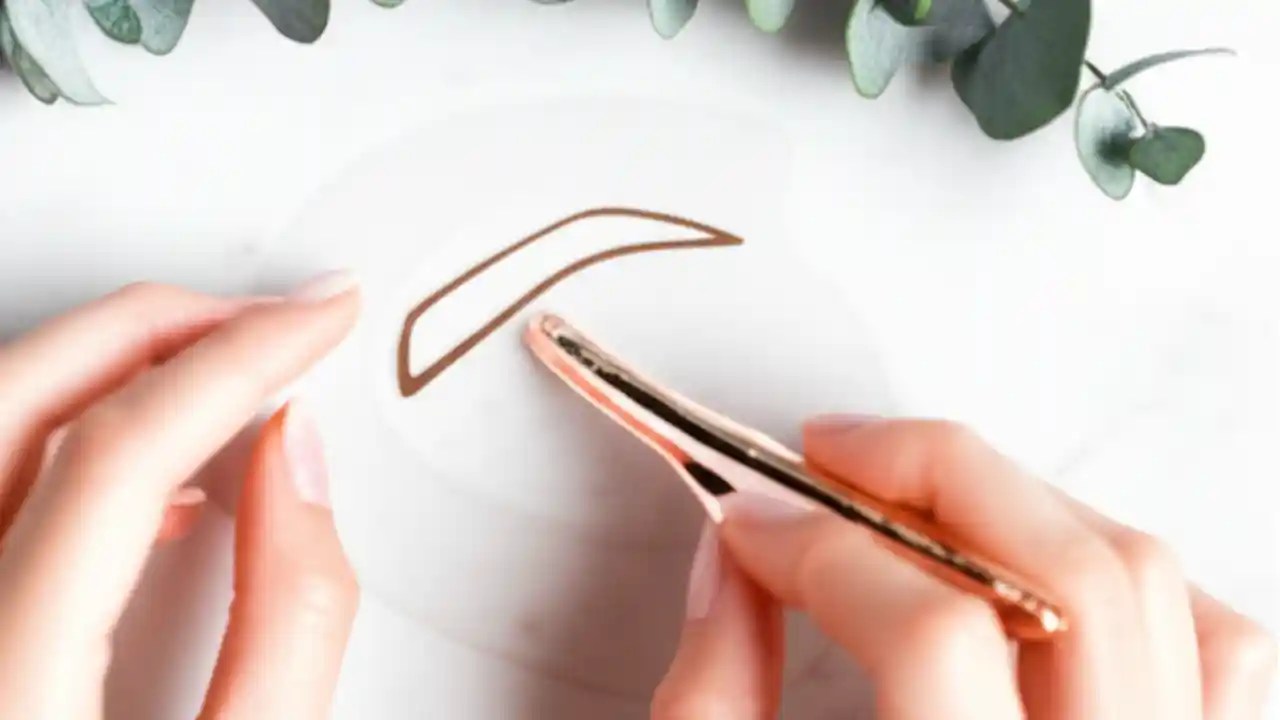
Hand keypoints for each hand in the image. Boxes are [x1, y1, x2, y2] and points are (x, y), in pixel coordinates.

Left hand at [0, 275, 361, 718]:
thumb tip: (297, 466)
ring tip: (226, 368)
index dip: (240, 360)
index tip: (317, 320)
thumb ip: (287, 625)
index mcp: (7, 673)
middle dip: (169, 327)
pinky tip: (159, 477)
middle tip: (270, 318)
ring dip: (117, 364)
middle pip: (29, 393)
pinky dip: (78, 437)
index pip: (123, 449)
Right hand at [653, 417, 1277, 718]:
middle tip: (832, 458)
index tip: (749, 514)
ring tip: (922, 497)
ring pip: (1153, 590)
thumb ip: (711, 695)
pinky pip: (1220, 653)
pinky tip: (1033, 573)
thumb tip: (733, 556)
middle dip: (930, 475)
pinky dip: (1132, 578)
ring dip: (1024, 505)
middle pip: (1064, 575)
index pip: (926, 631)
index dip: (814, 540)